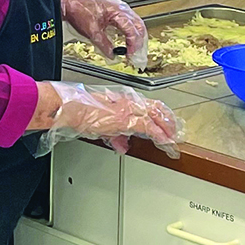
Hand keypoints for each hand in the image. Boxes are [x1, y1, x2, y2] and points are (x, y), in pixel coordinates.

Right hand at [45, 83, 181, 158]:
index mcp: (122, 100)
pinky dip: (160, 135)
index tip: (167, 124)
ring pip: (156, 116)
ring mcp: (128, 109)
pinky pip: (149, 127)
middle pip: (157, 109)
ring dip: (167, 129)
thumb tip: (122, 144)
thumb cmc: (78, 111)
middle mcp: (128, 102)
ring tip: (173, 140)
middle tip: (175, 132)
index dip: (161, 116)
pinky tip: (165, 142)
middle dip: (168, 122)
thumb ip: (114, 135)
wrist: (69, 108)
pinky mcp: (126, 118)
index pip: (148, 106)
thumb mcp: (100, 124)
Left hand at [61, 0, 147, 68]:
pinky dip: (130, 32)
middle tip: (136, 55)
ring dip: (136, 37)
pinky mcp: (114, 10)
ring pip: (135, 23)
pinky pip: (128, 21)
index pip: (132, 30)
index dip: (134, 45)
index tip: (131, 55)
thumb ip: (104, 45)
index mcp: (118, 11)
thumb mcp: (92, 32)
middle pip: (138, 26)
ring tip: (133, 49)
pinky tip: (126, 40)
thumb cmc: (78, 10)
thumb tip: (112, 55)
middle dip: (139, 42)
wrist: (69, 2)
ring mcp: (118, 8)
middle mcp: (121, 8)